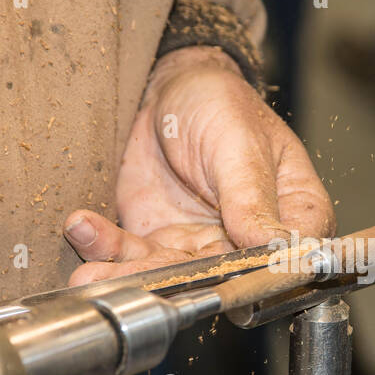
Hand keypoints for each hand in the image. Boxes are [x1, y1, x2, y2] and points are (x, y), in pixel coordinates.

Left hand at [63, 46, 334, 283]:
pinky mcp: (157, 240)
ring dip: (129, 277)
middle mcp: (249, 241)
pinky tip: (82, 228)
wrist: (167, 88)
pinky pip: (130, 256)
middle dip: (173, 286)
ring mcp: (201, 245)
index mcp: (292, 213)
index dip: (260, 277)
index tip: (224, 279)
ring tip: (92, 275)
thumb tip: (273, 246)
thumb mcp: (239, 143)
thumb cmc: (220, 103)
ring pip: (169, 275)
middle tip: (129, 286)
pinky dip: (103, 249)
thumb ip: (251, 196)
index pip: (288, 260)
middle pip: (219, 279)